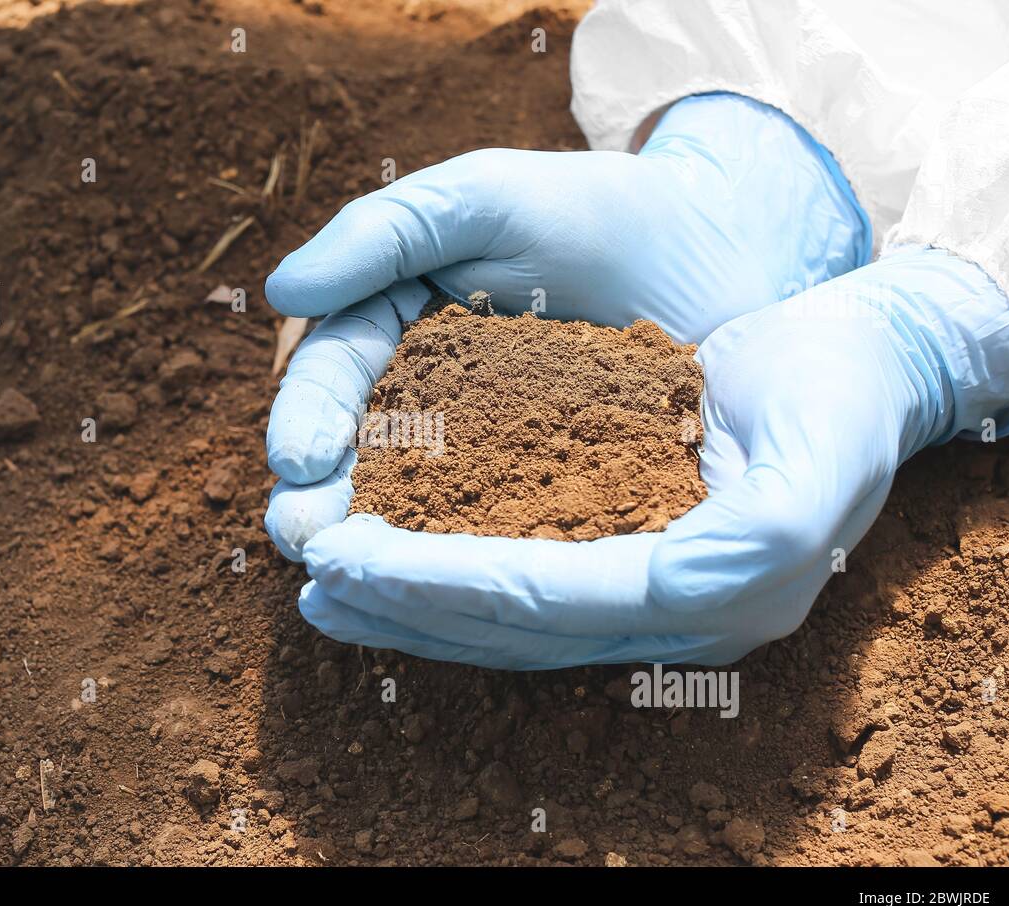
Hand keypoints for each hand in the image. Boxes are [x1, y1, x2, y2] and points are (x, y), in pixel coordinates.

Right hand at [265, 93, 870, 558]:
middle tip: (307, 542)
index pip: (337, 376)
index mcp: (402, 333)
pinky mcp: (561, 506)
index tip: (299, 459)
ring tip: (353, 584)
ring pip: (429, 518)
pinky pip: (510, 543)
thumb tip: (284, 291)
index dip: (310, 417)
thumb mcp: (486, 200)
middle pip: (368, 463)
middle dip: (330, 505)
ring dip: (386, 557)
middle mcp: (438, 405)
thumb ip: (385, 232)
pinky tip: (450, 602)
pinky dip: (476, 574)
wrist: (723, 253)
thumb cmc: (601, 212)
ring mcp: (495, 462)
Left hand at [293, 247, 1008, 667]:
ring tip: (325, 592)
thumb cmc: (840, 393)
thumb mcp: (822, 453)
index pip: (547, 598)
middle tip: (312, 578)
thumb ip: (763, 528)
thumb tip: (670, 586)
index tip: (341, 555)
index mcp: (718, 593)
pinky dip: (452, 583)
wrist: (862, 375)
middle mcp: (678, 620)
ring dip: (414, 611)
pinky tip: (390, 567)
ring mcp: (652, 606)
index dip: (437, 583)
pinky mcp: (629, 571)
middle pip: (512, 626)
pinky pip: (526, 592)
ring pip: (509, 624)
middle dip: (406, 605)